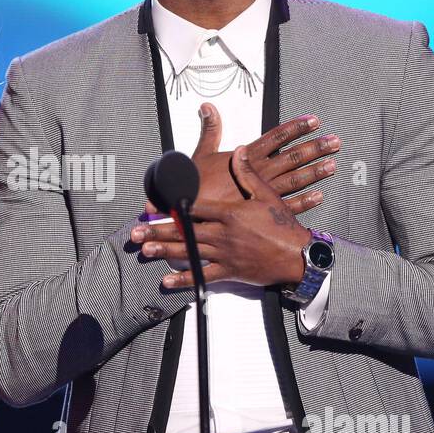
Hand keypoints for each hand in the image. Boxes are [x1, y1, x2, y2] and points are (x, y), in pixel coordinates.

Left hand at [138, 145, 312, 288]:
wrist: (298, 255)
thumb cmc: (283, 224)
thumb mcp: (266, 194)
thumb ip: (248, 173)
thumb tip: (238, 151)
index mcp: (229, 213)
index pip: (195, 207)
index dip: (172, 205)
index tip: (154, 205)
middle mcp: (222, 234)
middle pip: (184, 231)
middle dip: (157, 231)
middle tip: (135, 233)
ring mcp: (224, 254)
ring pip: (189, 252)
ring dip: (164, 252)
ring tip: (144, 251)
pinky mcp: (229, 271)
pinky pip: (202, 277)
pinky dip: (184, 280)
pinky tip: (167, 282)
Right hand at [142, 106, 338, 215]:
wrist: (190, 210)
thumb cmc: (195, 184)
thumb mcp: (200, 152)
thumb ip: (209, 129)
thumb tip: (207, 108)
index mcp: (247, 156)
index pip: (277, 137)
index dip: (296, 128)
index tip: (313, 121)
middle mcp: (260, 172)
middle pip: (293, 156)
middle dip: (315, 147)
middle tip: (333, 142)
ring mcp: (264, 191)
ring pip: (296, 178)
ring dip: (315, 171)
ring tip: (332, 164)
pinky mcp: (263, 210)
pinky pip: (289, 205)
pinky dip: (305, 201)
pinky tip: (319, 195)